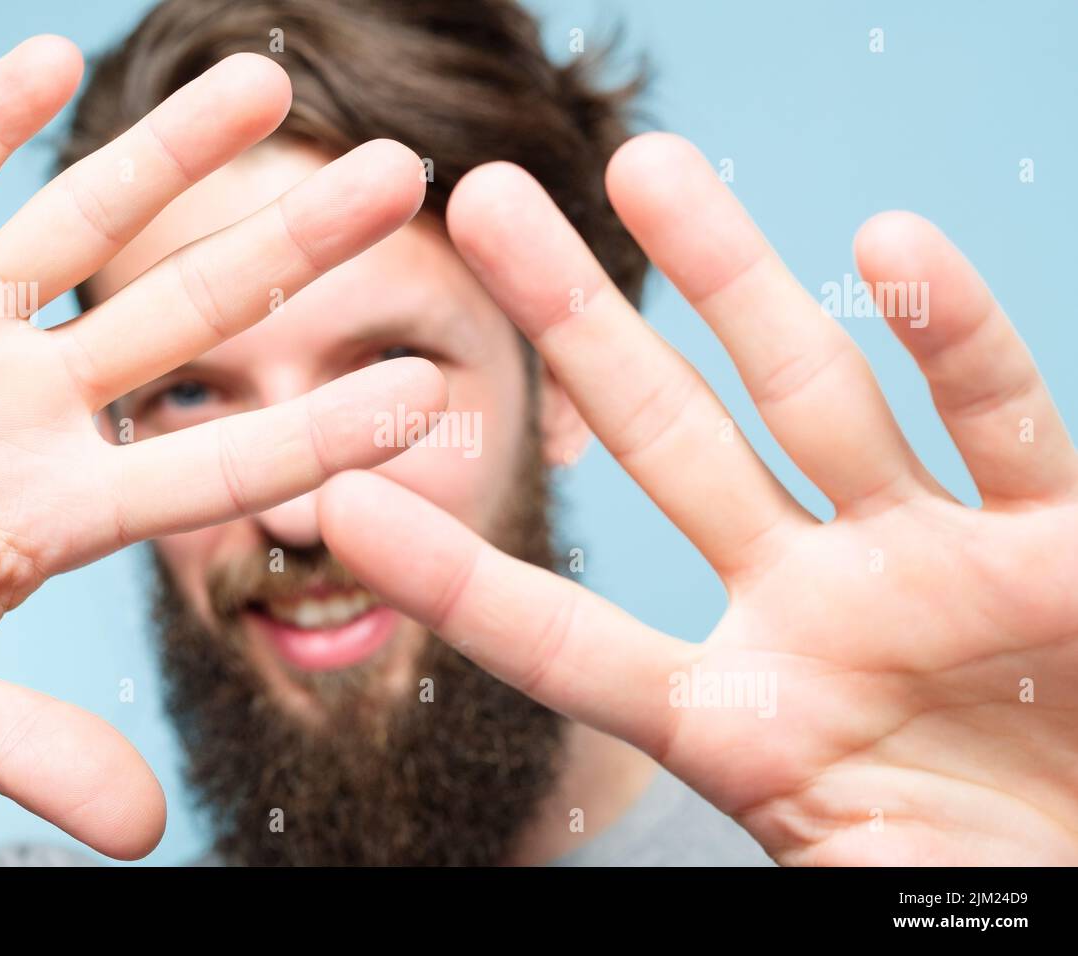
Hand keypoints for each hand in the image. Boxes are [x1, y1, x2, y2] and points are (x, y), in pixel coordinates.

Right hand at [0, 37, 440, 857]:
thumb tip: (145, 835)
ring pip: (78, 225)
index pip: (217, 464)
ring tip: (274, 80)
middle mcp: (23, 408)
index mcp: (53, 508)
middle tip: (409, 176)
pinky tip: (53, 57)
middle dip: (292, 245)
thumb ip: (24, 748)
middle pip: (187, 314)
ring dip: (169, 154)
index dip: (321, 429)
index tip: (432, 394)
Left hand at [318, 133, 1077, 864]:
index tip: (338, 504)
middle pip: (671, 446)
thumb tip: (673, 898)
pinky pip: (1000, 422)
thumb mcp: (865, 889)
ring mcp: (931, 561)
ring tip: (646, 168)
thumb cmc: (993, 896)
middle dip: (580, 326)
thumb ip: (791, 862)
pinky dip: (954, 339)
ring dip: (731, 277)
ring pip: (813, 394)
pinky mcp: (1065, 539)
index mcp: (739, 719)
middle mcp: (815, 609)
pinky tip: (886, 248)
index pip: (565, 640)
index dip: (456, 580)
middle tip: (483, 206)